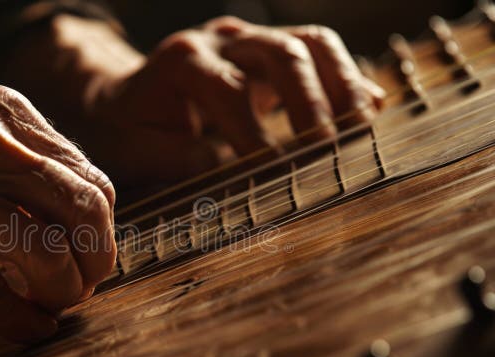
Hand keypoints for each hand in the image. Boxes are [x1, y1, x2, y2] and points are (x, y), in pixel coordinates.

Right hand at [0, 73, 116, 341]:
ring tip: (58, 302)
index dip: (101, 227)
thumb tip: (63, 201)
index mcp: (10, 119)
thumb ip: (17, 150)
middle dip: (98, 259)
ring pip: (47, 256)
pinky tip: (30, 328)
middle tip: (86, 281)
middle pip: (87, 213)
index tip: (90, 249)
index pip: (91, 180)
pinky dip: (20, 320)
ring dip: (66, 291)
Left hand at [79, 17, 385, 182]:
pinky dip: (347, 79)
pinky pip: (321, 52)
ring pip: (311, 42)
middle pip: (282, 53)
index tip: (276, 172)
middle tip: (329, 150)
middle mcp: (222, 41)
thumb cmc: (130, 127)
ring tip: (362, 128)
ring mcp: (252, 41)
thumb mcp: (138, 149)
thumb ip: (179, 161)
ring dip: (343, 84)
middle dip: (311, 102)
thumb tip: (231, 177)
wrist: (124, 96)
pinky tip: (369, 109)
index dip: (254, 131)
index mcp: (182, 62)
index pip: (228, 91)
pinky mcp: (273, 51)